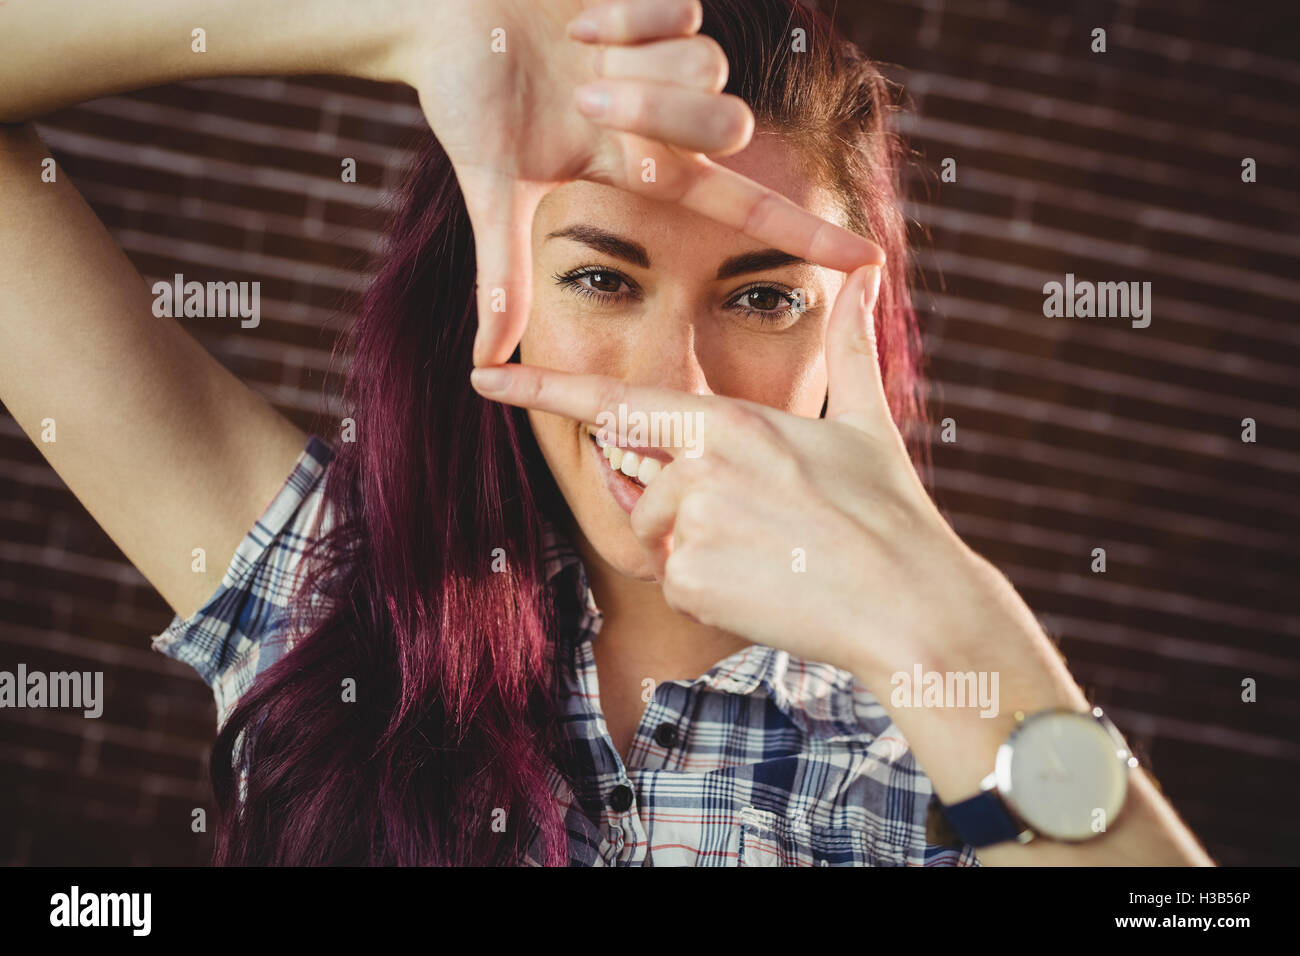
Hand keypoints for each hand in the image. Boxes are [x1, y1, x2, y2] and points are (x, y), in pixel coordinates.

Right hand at [401, 0, 884, 365]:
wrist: (448, 10)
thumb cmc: (467, 96)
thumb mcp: (494, 184)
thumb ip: (503, 272)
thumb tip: (484, 364)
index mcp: (644, 165)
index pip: (743, 207)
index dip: (807, 234)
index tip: (871, 263)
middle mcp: (671, 114)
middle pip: (726, 126)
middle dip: (658, 112)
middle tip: (587, 97)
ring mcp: (672, 54)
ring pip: (710, 65)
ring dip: (634, 59)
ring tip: (574, 50)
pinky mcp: (666, 0)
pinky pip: (684, 9)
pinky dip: (625, 11)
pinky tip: (581, 14)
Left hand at [468, 262, 1004, 678]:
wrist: (909, 606)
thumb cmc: (888, 513)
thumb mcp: (864, 422)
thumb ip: (848, 343)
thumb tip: (868, 273)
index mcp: (728, 421)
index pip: (616, 400)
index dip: (543, 388)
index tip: (484, 376)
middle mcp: (698, 466)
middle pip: (638, 477)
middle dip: (668, 494)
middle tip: (753, 518)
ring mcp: (690, 526)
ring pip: (653, 533)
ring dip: (692, 545)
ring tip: (768, 551)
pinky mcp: (691, 581)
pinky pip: (671, 581)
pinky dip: (707, 586)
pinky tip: (763, 585)